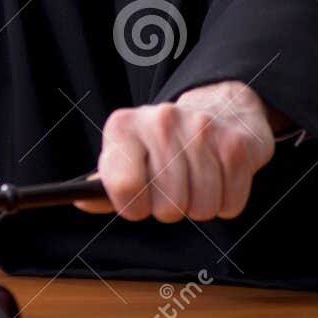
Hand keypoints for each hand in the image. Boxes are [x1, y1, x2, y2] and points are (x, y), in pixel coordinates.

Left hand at [72, 81, 278, 221]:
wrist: (218, 108)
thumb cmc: (163, 144)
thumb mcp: (128, 153)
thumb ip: (106, 181)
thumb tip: (81, 202)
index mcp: (124, 125)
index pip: (122, 186)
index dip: (131, 207)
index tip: (137, 203)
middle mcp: (161, 121)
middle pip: (167, 206)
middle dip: (169, 209)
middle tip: (171, 191)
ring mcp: (202, 130)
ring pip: (201, 208)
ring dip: (199, 207)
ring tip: (194, 183)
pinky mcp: (236, 145)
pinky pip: (230, 204)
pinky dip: (225, 202)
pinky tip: (218, 179)